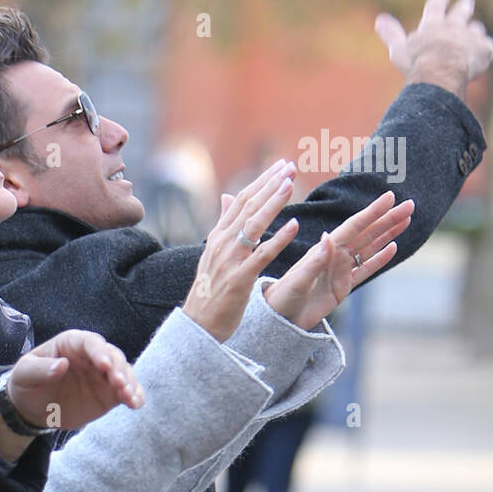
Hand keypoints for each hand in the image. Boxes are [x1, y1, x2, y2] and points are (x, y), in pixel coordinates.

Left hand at [7, 330, 142, 430]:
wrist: (32, 407)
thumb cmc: (26, 383)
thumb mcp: (24, 374)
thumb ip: (40, 369)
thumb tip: (61, 364)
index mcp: (71, 343)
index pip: (90, 342)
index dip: (99, 352)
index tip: (104, 365)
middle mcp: (92, 356)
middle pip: (112, 356)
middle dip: (118, 369)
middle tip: (119, 384)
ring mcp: (103, 375)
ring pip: (124, 373)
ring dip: (129, 383)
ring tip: (129, 397)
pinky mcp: (109, 394)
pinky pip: (126, 392)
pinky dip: (134, 396)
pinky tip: (135, 404)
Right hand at [182, 160, 301, 341]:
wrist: (198, 325)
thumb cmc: (210, 292)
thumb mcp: (213, 254)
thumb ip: (223, 224)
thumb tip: (227, 197)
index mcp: (217, 237)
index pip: (240, 201)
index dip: (261, 181)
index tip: (280, 166)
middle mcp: (222, 244)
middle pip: (248, 207)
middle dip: (270, 184)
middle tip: (290, 166)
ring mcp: (230, 260)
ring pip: (254, 225)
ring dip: (273, 203)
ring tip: (290, 184)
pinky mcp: (240, 279)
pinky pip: (262, 255)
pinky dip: (278, 239)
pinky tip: (294, 226)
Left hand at [265, 190, 412, 328]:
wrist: (279, 318)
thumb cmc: (283, 297)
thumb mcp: (298, 280)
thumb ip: (315, 261)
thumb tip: (328, 237)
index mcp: (325, 249)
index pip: (354, 226)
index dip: (372, 212)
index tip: (389, 197)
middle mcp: (335, 255)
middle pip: (367, 233)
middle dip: (388, 219)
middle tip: (411, 204)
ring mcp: (341, 269)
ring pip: (370, 247)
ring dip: (389, 233)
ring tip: (406, 219)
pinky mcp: (344, 286)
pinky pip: (366, 269)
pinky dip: (380, 259)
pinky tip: (393, 248)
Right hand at [374, 0, 492, 97]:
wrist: (442, 73)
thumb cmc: (417, 63)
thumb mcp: (399, 49)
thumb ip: (391, 34)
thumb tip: (379, 19)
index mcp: (433, 25)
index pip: (436, 6)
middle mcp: (454, 26)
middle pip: (461, 12)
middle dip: (464, 5)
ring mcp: (471, 37)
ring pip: (475, 29)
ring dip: (474, 29)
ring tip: (475, 30)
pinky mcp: (484, 49)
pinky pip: (487, 46)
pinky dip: (484, 47)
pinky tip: (484, 51)